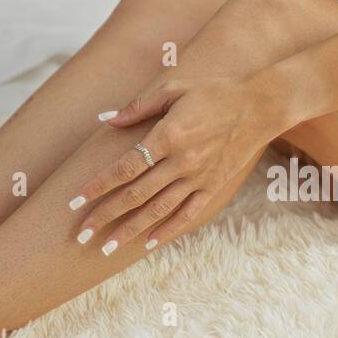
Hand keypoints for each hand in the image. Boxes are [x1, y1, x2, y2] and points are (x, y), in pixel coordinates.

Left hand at [69, 75, 288, 253]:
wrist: (262, 105)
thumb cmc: (215, 92)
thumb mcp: (175, 89)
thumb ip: (139, 106)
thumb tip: (106, 120)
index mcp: (168, 135)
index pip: (124, 167)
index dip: (98, 185)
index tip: (75, 201)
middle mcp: (182, 161)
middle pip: (135, 195)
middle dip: (105, 216)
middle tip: (81, 233)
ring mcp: (200, 177)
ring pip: (158, 210)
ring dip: (130, 231)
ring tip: (107, 248)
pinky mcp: (215, 186)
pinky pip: (188, 214)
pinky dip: (168, 230)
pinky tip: (148, 244)